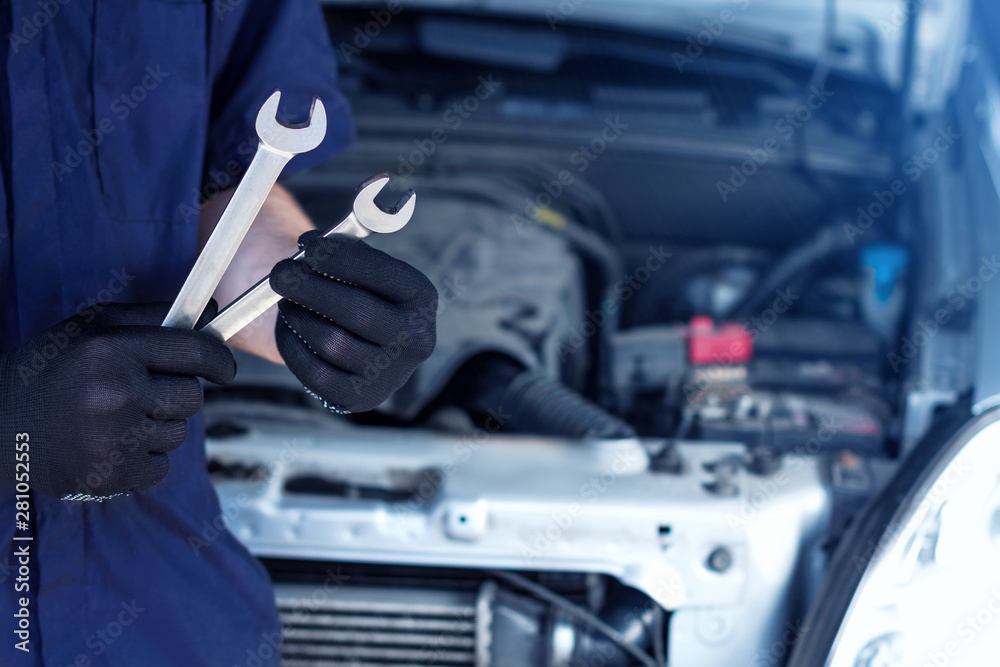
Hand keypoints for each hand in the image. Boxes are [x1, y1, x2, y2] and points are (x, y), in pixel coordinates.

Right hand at [0, 302, 235, 498]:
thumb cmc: (53, 368)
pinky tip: (110, 445)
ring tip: (115, 419)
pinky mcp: (110, 477)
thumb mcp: (93, 327)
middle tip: (143, 393)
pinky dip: (143, 459)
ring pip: (178, 434)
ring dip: (157, 427)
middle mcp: (115, 393)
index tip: (224, 370)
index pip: (195, 352)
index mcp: (112, 349)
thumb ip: (153, 316)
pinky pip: (160, 467)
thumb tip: (209, 311)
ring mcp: (113, 440)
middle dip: (176, 394)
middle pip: (191, 397)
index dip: (219, 361)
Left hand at [271, 230, 437, 412]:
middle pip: (357, 311)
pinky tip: (289, 329)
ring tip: (286, 301)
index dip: (340, 259)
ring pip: (332, 342)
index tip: (307, 247)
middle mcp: (416, 339)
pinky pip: (315, 373)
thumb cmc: (361, 296)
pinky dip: (293, 347)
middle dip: (310, 287)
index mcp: (422, 299)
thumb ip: (343, 254)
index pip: (383, 275)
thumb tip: (309, 247)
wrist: (367, 346)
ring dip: (299, 316)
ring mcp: (391, 374)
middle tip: (280, 273)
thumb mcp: (364, 270)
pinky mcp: (362, 397)